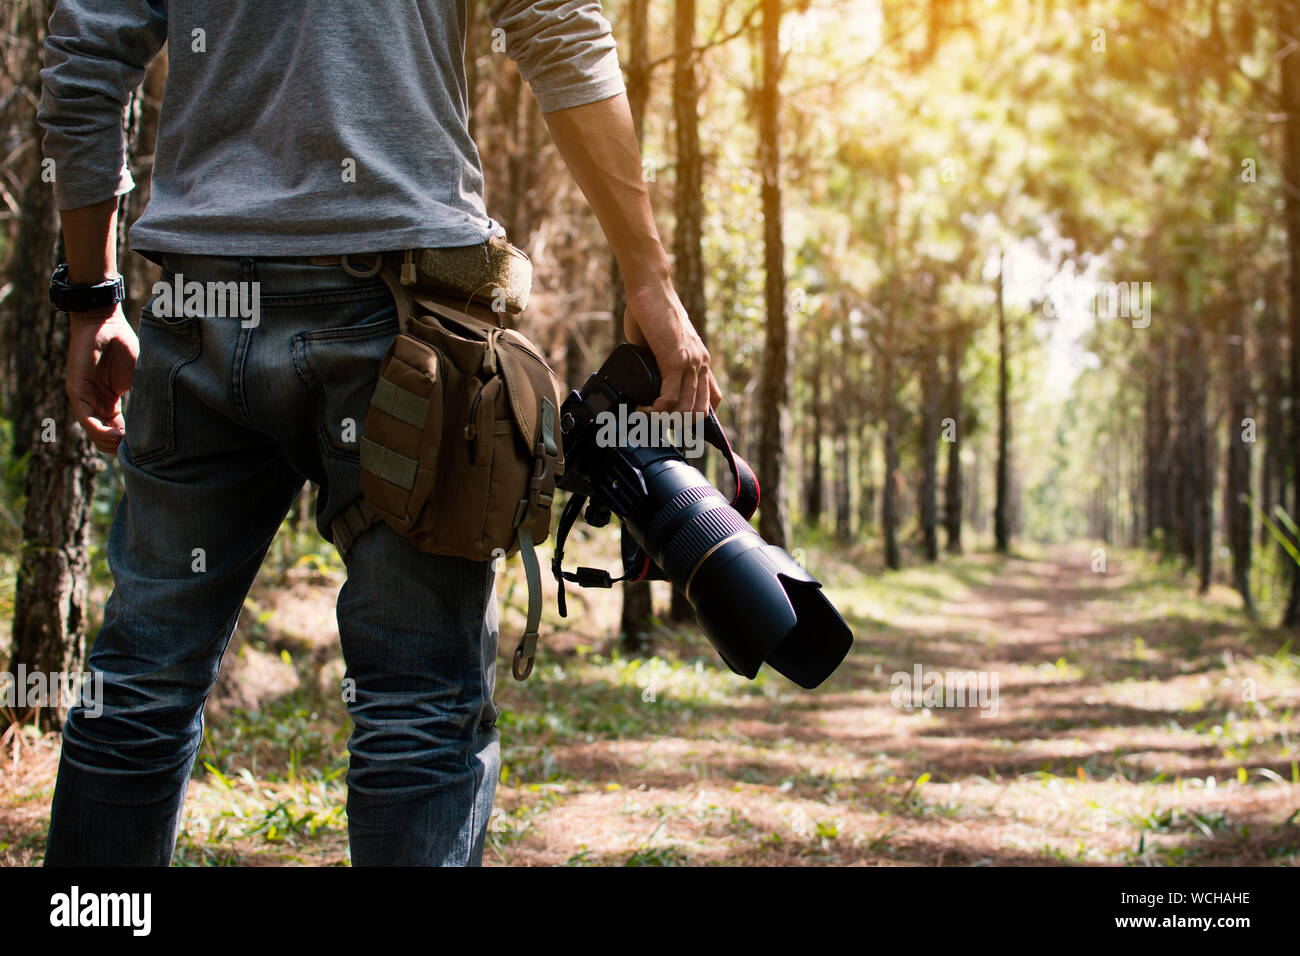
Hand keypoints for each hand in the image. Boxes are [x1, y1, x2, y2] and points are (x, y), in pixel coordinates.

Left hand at [65, 304, 138, 454]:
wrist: (105, 322)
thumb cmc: (124, 345)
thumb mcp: (142, 377)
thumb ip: (147, 397)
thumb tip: (166, 422)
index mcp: (110, 403)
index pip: (118, 432)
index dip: (131, 443)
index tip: (149, 448)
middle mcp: (96, 404)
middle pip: (105, 439)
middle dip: (121, 448)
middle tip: (139, 450)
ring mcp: (85, 399)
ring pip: (94, 434)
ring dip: (111, 443)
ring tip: (129, 445)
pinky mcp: (77, 392)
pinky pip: (86, 419)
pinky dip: (100, 431)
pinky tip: (117, 435)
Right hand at [622, 279, 720, 415]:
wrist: (652, 288)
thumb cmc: (653, 313)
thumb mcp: (664, 344)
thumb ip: (661, 365)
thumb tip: (648, 385)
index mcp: (700, 361)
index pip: (712, 401)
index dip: (698, 419)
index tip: (679, 426)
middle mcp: (701, 364)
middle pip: (700, 412)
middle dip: (677, 425)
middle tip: (655, 423)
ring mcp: (691, 363)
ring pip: (686, 410)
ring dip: (664, 419)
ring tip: (645, 415)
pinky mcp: (675, 360)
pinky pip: (670, 398)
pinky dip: (655, 409)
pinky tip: (644, 407)